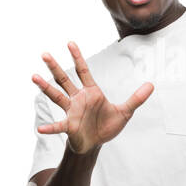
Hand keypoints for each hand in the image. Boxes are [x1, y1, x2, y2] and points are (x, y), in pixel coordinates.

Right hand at [31, 42, 152, 153]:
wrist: (97, 142)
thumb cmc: (107, 125)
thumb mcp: (125, 112)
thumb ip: (136, 99)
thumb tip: (151, 85)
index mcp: (91, 93)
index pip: (83, 71)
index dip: (77, 57)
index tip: (70, 43)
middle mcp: (78, 99)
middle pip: (64, 80)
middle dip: (55, 68)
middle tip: (44, 54)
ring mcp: (71, 111)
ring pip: (56, 96)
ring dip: (45, 87)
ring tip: (34, 76)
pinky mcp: (69, 126)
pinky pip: (58, 126)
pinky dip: (50, 127)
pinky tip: (41, 129)